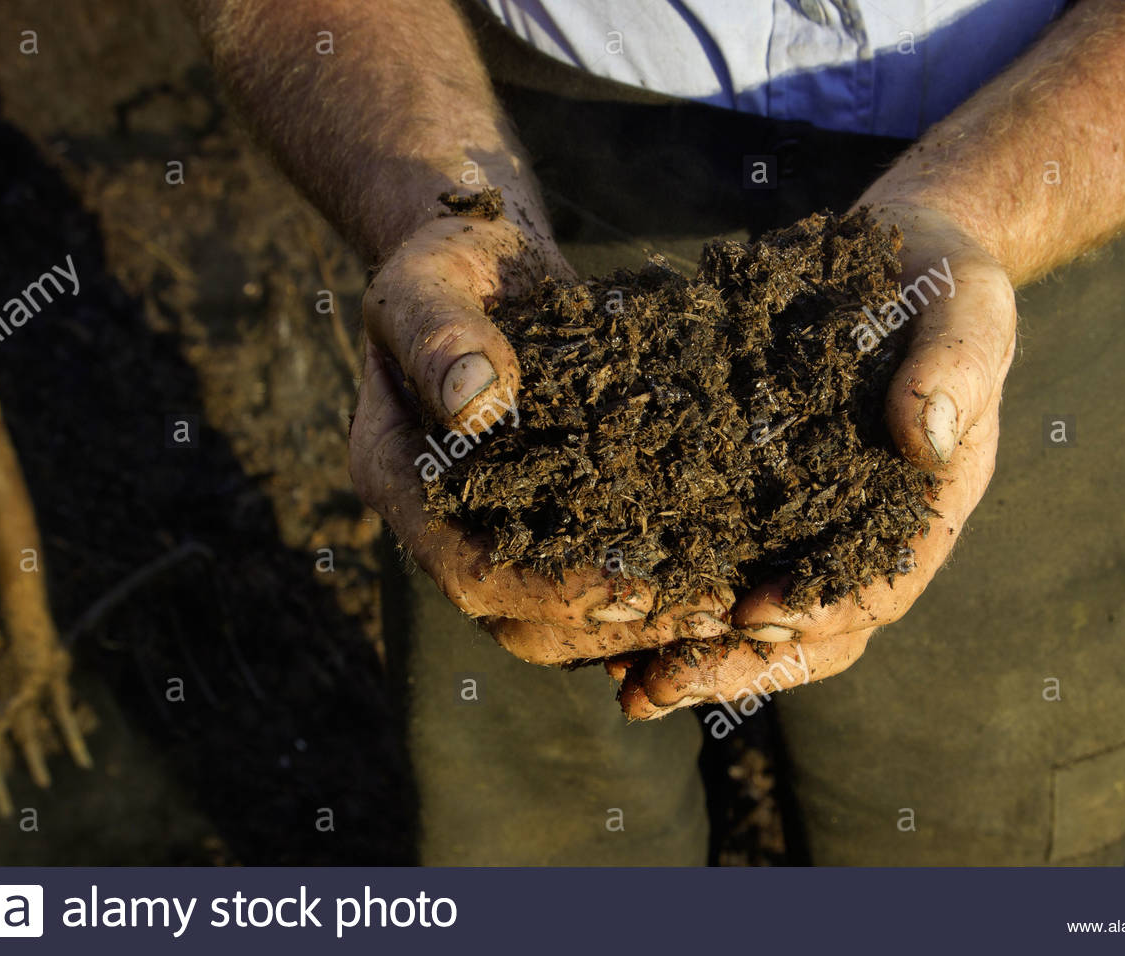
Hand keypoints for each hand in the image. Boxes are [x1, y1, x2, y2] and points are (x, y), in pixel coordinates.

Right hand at [348, 212, 733, 664]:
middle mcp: (446, 523)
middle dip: (611, 625)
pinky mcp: (550, 516)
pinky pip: (596, 575)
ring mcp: (499, 526)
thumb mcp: (428, 282)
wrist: (486, 263)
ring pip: (563, 618)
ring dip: (642, 621)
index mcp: (398, 478)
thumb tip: (479, 404)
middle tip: (707, 612)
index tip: (635, 587)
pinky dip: (653, 584)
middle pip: (520, 622)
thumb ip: (440, 335)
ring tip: (726, 605)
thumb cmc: (447, 263)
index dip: (549, 593)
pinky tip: (721, 569)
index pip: (467, 572)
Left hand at [612, 202, 1016, 717]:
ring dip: (692, 655)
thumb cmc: (945, 281)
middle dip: (735, 664)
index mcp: (923, 511)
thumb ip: (956, 367)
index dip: (820, 609)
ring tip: (621, 679)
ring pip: (754, 615)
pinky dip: (672, 600)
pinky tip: (609, 622)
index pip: (878, 585)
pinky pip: (717, 563)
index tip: (755, 617)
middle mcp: (861, 534)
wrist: (904, 253)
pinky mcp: (759, 497)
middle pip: (806, 629)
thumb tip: (925, 438)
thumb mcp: (967, 307)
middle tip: (659, 687)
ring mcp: (808, 524)